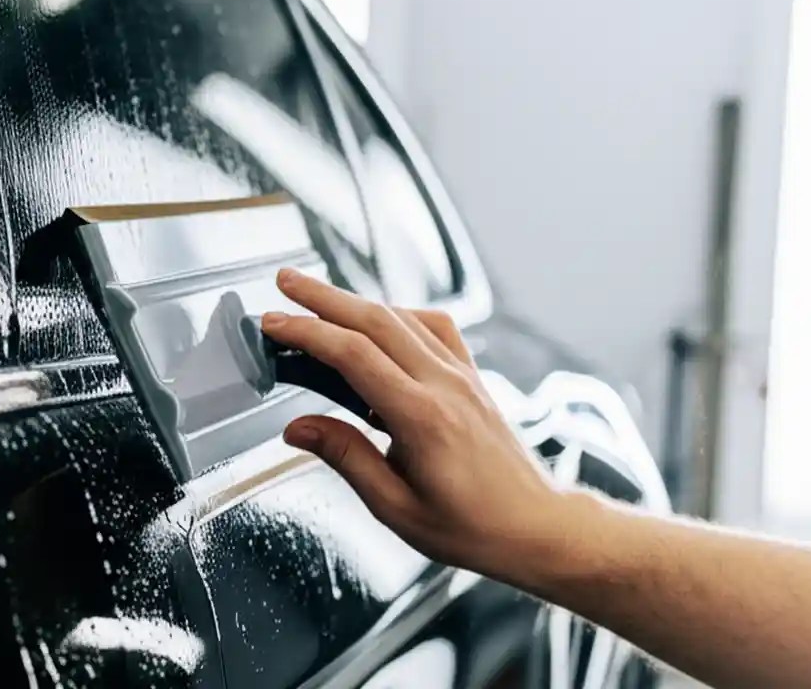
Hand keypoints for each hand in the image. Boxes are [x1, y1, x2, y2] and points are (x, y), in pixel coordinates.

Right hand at [262, 268, 572, 579]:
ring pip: (402, 318)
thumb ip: (346, 458)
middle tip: (285, 282)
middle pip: (376, 320)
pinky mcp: (472, 377)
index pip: (354, 356)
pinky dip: (396, 315)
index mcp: (423, 419)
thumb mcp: (396, 507)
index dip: (308, 333)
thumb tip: (298, 429)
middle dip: (324, 297)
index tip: (274, 324)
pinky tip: (376, 322)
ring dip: (355, 301)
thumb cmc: (473, 527)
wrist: (536, 526)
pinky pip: (433, 328)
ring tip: (317, 297)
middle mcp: (446, 385)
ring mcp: (462, 376)